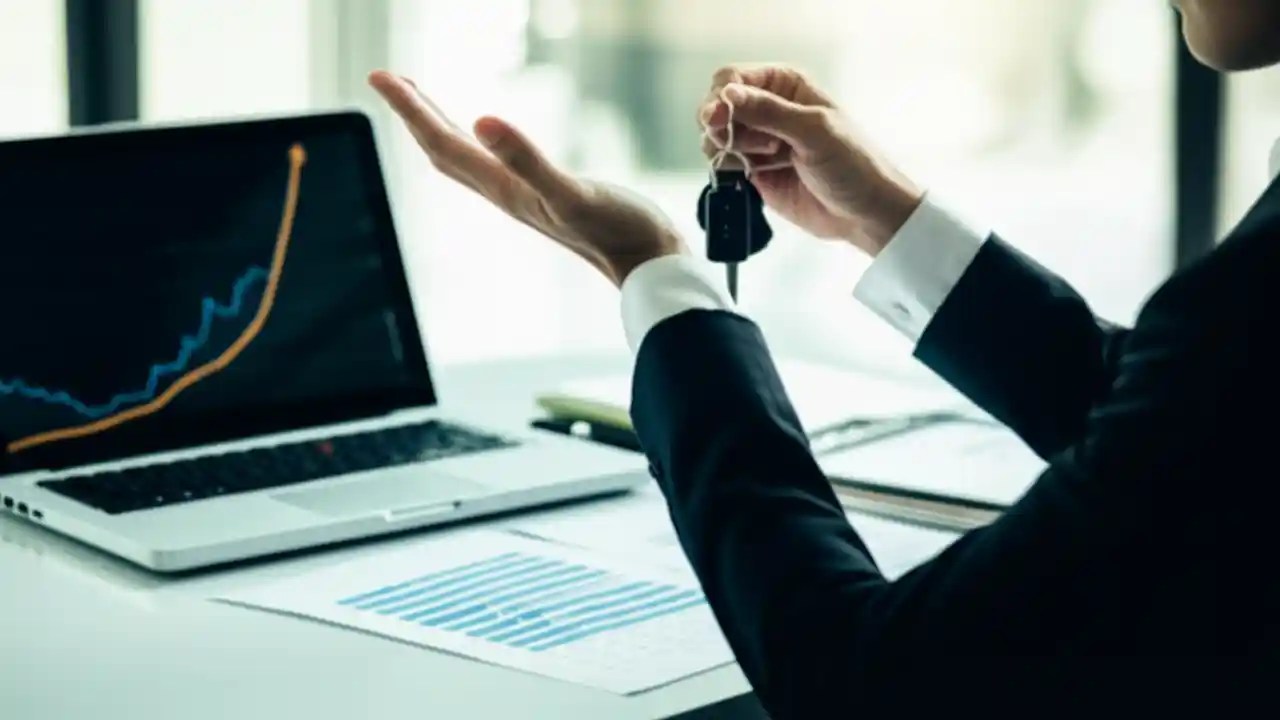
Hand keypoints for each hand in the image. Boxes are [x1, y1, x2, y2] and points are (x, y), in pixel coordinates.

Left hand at [369, 71, 683, 286]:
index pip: (442, 144)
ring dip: (439, 127)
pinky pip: (494, 163)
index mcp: (504, 189)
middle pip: (444, 150)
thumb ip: (527, 159)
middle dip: (414, 114)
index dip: (410, 110)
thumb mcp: (571, 192)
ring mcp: (523, 197)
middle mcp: (505, 194)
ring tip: (422, 101)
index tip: (380, 76)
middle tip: (387, 78)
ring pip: (465, 159)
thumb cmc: (617, 230)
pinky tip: (485, 134)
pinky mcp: (544, 196)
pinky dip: (475, 140)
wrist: (649, 264)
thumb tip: (481, 120)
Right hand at [698, 65, 922, 254]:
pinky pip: (722, 164)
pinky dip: (727, 169)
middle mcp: (768, 109)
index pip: (732, 78)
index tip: (719, 117)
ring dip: (727, 149)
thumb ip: (768, 112)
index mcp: (785, 86)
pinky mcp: (753, 171)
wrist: (864, 213)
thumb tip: (725, 94)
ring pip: (714, 136)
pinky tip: (752, 174)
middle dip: (721, 125)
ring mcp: (758, 141)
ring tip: (768, 160)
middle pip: (716, 106)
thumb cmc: (852, 163)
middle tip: (747, 144)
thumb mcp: (813, 131)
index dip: (720, 96)